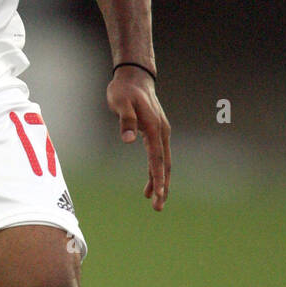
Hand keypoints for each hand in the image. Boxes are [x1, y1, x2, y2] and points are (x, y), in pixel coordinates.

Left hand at [106, 67, 170, 210]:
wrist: (134, 78)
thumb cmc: (124, 90)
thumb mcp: (121, 103)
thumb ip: (125, 120)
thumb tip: (128, 140)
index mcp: (154, 128)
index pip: (157, 158)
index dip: (158, 178)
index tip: (159, 194)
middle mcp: (161, 132)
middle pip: (165, 164)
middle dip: (163, 187)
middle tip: (158, 207)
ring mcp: (160, 133)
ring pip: (163, 163)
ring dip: (160, 182)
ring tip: (156, 203)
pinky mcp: (155, 133)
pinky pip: (158, 157)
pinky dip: (156, 172)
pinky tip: (151, 185)